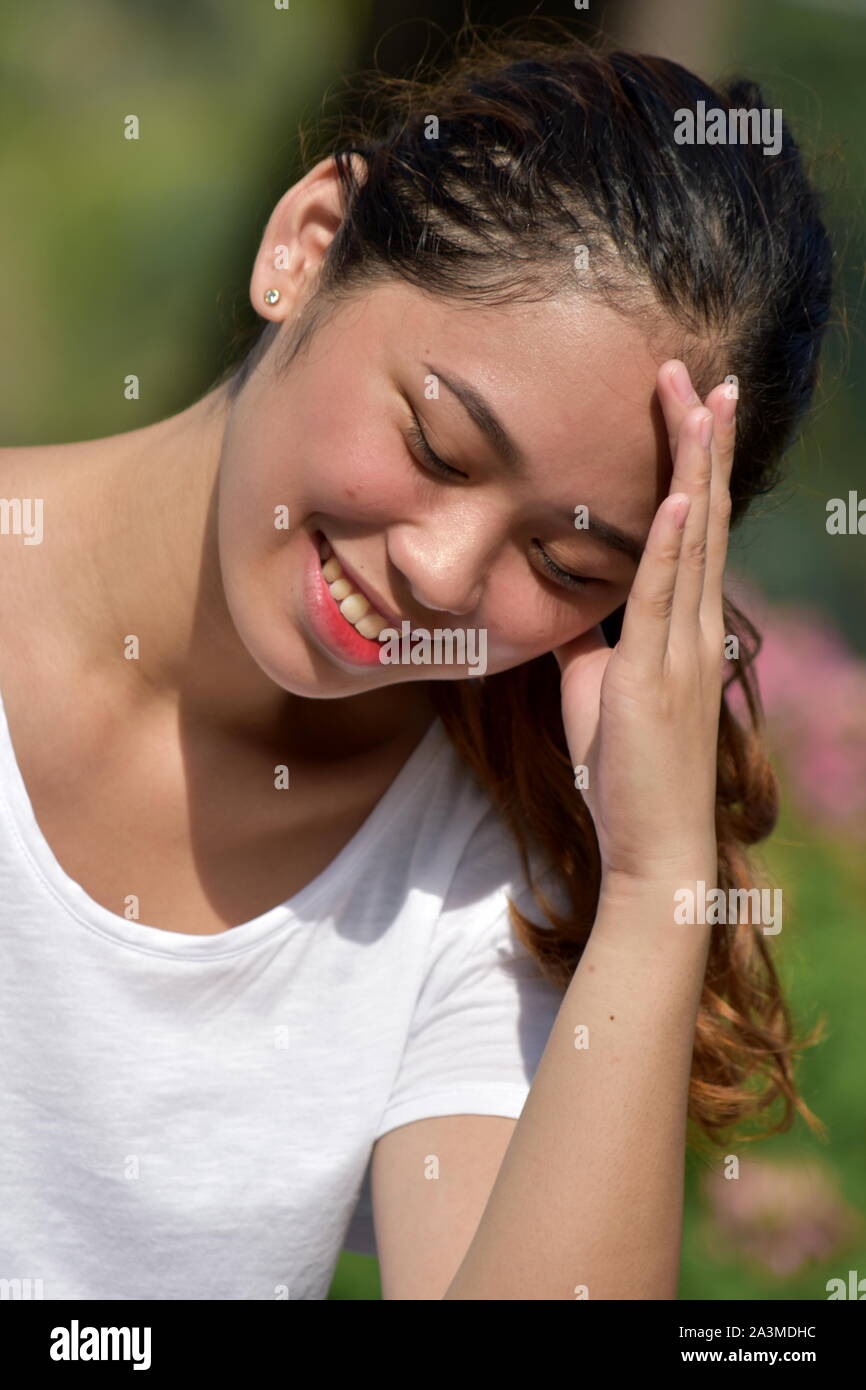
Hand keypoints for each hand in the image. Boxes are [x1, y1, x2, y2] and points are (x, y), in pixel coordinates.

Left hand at [552, 360, 737, 885]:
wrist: (654, 842)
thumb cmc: (625, 767)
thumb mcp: (598, 686)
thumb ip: (592, 638)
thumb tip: (569, 602)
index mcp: (685, 624)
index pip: (691, 528)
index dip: (693, 467)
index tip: (690, 407)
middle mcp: (696, 625)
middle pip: (703, 516)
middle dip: (705, 444)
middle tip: (707, 376)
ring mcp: (684, 648)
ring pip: (693, 541)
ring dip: (696, 470)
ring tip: (704, 403)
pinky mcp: (655, 677)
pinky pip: (662, 599)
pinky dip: (670, 546)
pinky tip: (676, 497)